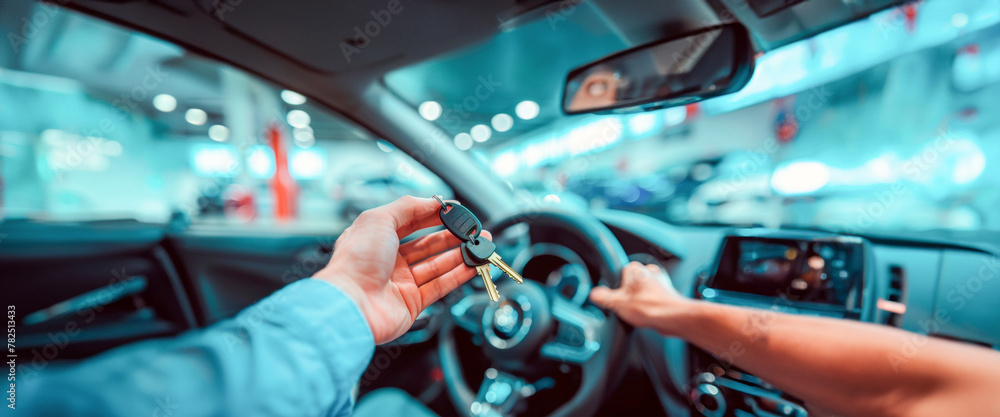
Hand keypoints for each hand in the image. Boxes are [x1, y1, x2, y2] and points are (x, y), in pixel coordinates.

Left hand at [314, 196, 487, 343]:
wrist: (350, 304)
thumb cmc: (356, 261)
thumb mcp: (379, 219)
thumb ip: (408, 207)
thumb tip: (433, 202)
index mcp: (376, 239)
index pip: (410, 222)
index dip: (433, 216)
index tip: (455, 212)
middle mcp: (388, 261)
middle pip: (427, 245)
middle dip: (452, 236)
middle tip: (474, 230)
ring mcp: (401, 283)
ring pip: (437, 265)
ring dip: (461, 255)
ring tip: (481, 246)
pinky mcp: (412, 303)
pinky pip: (440, 285)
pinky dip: (459, 275)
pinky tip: (474, 265)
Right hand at [588, 262, 690, 334]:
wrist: (673, 318)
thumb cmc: (649, 307)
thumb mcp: (617, 303)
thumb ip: (603, 297)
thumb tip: (594, 294)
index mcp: (635, 269)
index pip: (620, 273)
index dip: (616, 287)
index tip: (616, 297)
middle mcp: (648, 272)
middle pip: (631, 283)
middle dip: (628, 295)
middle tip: (627, 307)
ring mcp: (660, 283)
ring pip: (642, 291)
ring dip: (639, 301)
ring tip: (638, 313)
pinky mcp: (667, 295)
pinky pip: (652, 300)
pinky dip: (649, 307)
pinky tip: (647, 316)